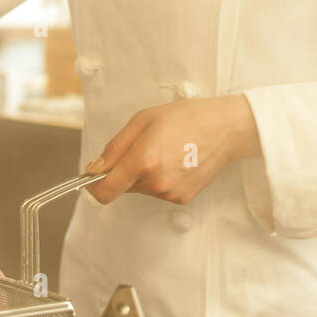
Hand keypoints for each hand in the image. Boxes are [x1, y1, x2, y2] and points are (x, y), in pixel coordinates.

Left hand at [84, 94, 261, 205]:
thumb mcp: (143, 120)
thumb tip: (95, 168)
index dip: (92, 186)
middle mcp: (155, 183)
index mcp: (143, 161)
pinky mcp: (181, 198)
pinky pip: (158, 191)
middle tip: (144, 146)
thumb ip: (115, 147)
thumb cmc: (186, 118)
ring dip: (144, 174)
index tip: (92, 177)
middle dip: (125, 171)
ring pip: (141, 189)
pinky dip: (160, 178)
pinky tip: (176, 161)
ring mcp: (170, 193)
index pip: (104, 191)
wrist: (224, 129)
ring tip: (166, 151)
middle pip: (122, 187)